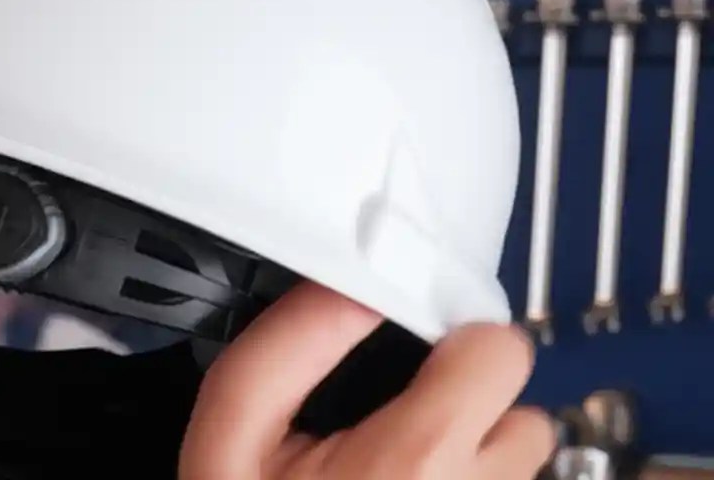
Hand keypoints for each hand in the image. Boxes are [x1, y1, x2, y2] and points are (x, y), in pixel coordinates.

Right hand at [180, 282, 554, 478]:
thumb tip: (346, 289)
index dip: (456, 343)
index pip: (501, 350)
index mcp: (417, 456)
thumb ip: (286, 345)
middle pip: (521, 413)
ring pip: (519, 468)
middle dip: (470, 411)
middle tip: (402, 432)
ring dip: (474, 462)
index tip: (419, 360)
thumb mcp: (229, 432)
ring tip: (403, 479)